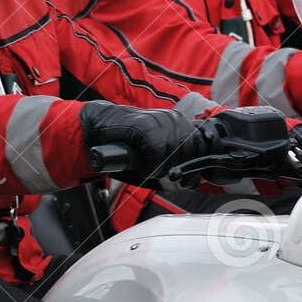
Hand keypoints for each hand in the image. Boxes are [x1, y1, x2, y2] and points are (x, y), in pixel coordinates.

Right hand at [79, 101, 212, 180]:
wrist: (99, 130)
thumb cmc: (128, 147)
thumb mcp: (157, 157)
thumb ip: (177, 165)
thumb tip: (194, 181)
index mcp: (181, 125)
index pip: (202, 147)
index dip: (193, 167)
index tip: (183, 178)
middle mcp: (175, 120)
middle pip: (191, 152)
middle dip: (177, 170)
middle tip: (159, 174)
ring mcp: (162, 120)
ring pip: (175, 152)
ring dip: (162, 168)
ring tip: (148, 168)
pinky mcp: (147, 125)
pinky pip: (158, 151)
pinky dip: (151, 165)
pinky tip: (143, 166)